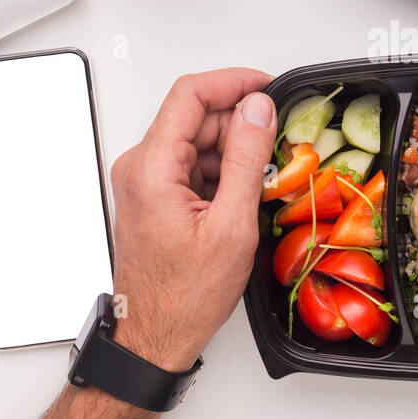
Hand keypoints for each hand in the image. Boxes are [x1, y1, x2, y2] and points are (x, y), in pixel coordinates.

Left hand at [107, 69, 275, 371]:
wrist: (155, 336)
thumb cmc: (184, 296)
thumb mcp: (231, 226)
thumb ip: (247, 159)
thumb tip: (258, 110)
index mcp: (151, 168)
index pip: (190, 94)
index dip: (233, 82)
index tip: (267, 88)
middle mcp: (141, 168)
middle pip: (197, 117)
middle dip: (241, 127)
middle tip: (276, 150)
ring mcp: (146, 181)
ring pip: (198, 141)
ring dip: (235, 153)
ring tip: (260, 185)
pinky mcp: (155, 195)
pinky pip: (194, 165)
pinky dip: (223, 173)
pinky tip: (242, 199)